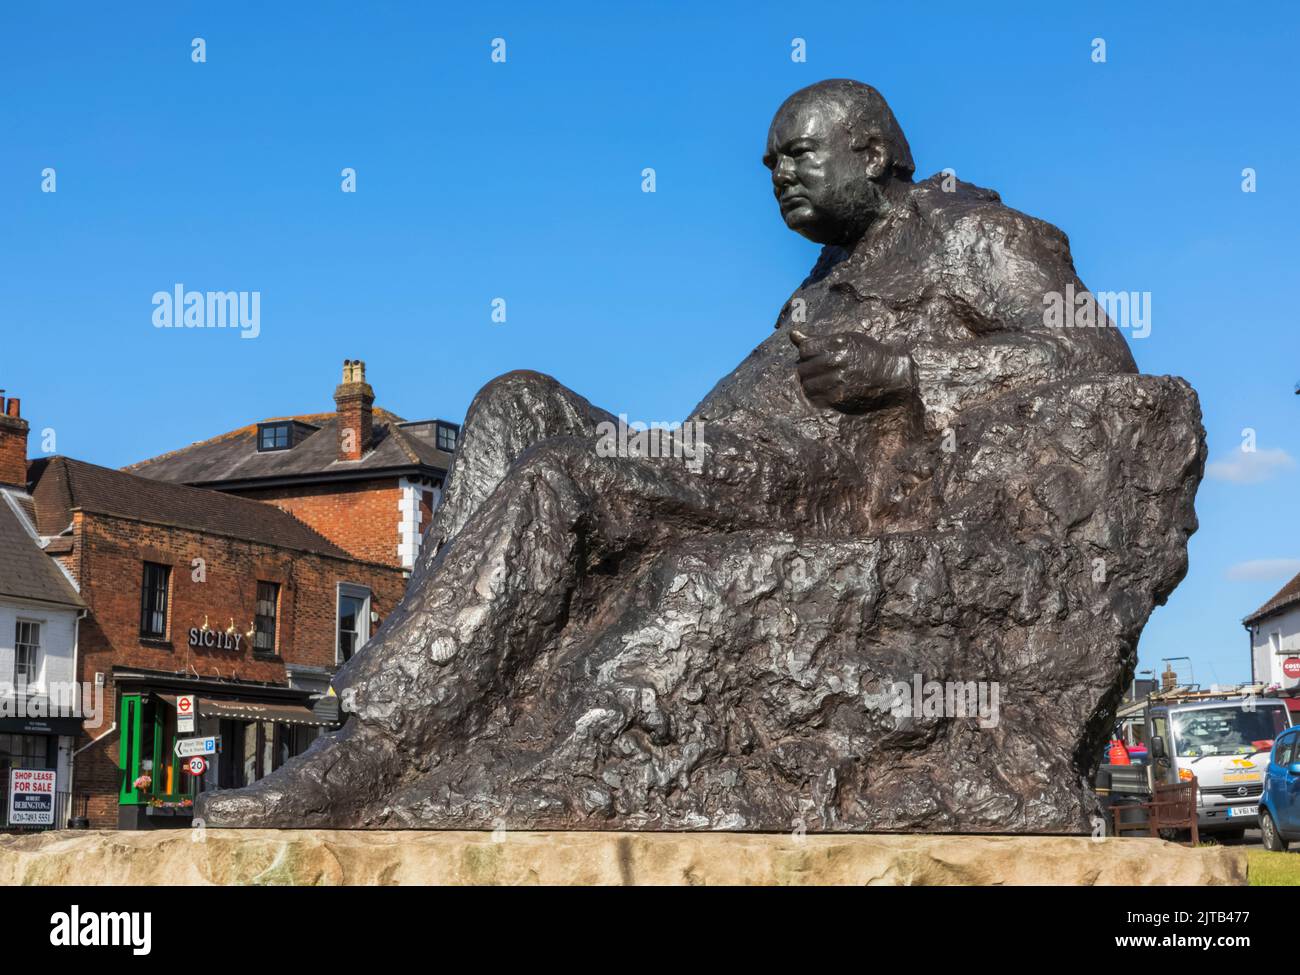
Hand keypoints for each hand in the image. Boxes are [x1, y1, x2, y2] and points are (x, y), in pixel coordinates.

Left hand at [790, 329, 912, 412]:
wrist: (890, 374)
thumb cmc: (866, 353)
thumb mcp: (845, 340)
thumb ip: (817, 340)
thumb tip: (792, 334)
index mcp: (838, 343)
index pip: (805, 349)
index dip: (807, 354)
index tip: (814, 357)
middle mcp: (837, 360)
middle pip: (803, 368)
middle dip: (807, 370)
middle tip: (816, 371)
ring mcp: (838, 379)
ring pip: (807, 384)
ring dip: (810, 384)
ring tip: (820, 382)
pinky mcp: (840, 396)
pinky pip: (816, 397)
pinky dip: (817, 395)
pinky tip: (826, 391)